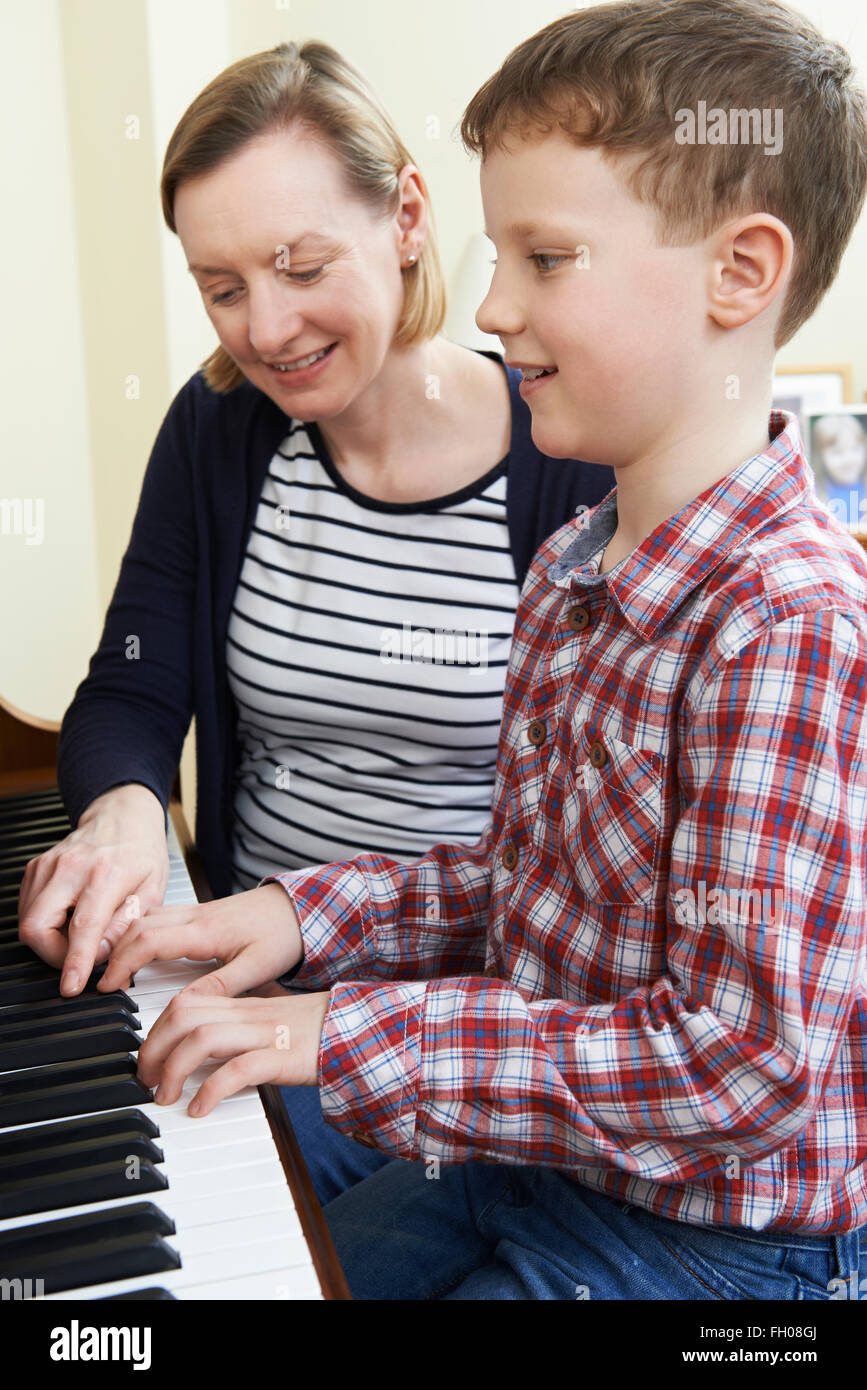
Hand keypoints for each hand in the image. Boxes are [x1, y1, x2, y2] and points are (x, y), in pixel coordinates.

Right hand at [17, 784, 168, 994]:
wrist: (123, 816)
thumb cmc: (141, 851)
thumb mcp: (153, 889)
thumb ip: (128, 923)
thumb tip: (104, 954)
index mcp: (105, 873)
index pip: (82, 926)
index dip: (74, 961)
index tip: (71, 984)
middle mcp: (70, 868)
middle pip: (37, 926)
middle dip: (53, 955)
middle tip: (80, 958)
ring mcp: (47, 866)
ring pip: (27, 921)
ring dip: (50, 940)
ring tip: (80, 933)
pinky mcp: (35, 869)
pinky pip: (27, 909)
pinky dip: (44, 923)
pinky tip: (67, 918)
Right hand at [98, 883, 303, 998]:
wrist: (304, 906)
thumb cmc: (285, 935)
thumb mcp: (257, 967)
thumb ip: (219, 986)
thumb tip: (183, 1006)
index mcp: (206, 931)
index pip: (148, 941)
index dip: (122, 964)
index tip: (108, 986)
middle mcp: (196, 915)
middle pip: (138, 925)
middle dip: (114, 952)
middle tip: (105, 981)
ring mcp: (198, 910)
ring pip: (148, 916)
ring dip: (126, 939)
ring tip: (116, 968)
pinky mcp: (203, 911)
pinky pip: (161, 915)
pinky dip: (142, 930)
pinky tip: (141, 948)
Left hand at [137, 990, 330, 1114]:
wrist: (361, 1032)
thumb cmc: (316, 1034)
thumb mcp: (269, 1026)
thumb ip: (237, 1031)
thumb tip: (199, 1055)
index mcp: (243, 1005)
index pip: (186, 1002)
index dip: (156, 1029)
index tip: (147, 1059)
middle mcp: (249, 1014)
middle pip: (184, 1015)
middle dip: (154, 1048)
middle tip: (146, 1081)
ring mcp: (265, 1033)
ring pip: (203, 1037)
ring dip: (174, 1069)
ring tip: (166, 1097)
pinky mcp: (283, 1057)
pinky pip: (237, 1069)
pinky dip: (211, 1090)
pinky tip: (199, 1109)